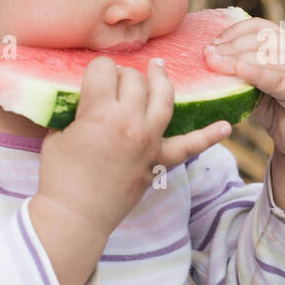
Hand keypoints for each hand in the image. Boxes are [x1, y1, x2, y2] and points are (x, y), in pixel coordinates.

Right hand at [35, 57, 232, 237]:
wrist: (75, 215)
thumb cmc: (59, 175)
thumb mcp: (59, 133)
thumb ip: (75, 110)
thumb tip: (85, 95)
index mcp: (101, 113)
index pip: (105, 70)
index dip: (97, 71)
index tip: (93, 80)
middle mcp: (131, 123)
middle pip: (135, 80)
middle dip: (123, 76)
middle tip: (113, 85)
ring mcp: (150, 141)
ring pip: (164, 98)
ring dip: (162, 79)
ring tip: (159, 68)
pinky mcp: (160, 161)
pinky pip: (190, 146)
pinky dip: (209, 136)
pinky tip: (226, 126)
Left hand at [203, 18, 284, 162]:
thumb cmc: (279, 114)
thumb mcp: (258, 87)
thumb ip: (244, 70)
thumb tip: (210, 55)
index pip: (261, 28)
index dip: (234, 31)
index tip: (212, 43)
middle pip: (262, 42)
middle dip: (230, 47)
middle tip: (206, 55)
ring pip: (267, 59)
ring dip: (236, 60)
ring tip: (213, 64)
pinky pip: (277, 80)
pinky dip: (256, 74)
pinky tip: (238, 71)